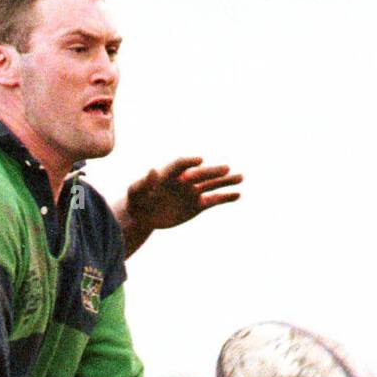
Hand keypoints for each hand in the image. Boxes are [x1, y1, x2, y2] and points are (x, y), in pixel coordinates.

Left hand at [126, 156, 242, 232]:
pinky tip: (238, 194)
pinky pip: (213, 200)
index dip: (189, 162)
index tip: (199, 161)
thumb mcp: (135, 193)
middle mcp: (184, 180)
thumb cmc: (137, 201)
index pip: (181, 164)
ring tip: (241, 177)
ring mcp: (192, 192)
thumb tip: (152, 170)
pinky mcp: (198, 205)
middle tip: (226, 168)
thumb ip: (143, 182)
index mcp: (169, 173)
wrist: (143, 215)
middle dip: (212, 171)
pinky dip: (225, 197)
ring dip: (226, 181)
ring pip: (211, 185)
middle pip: (200, 173)